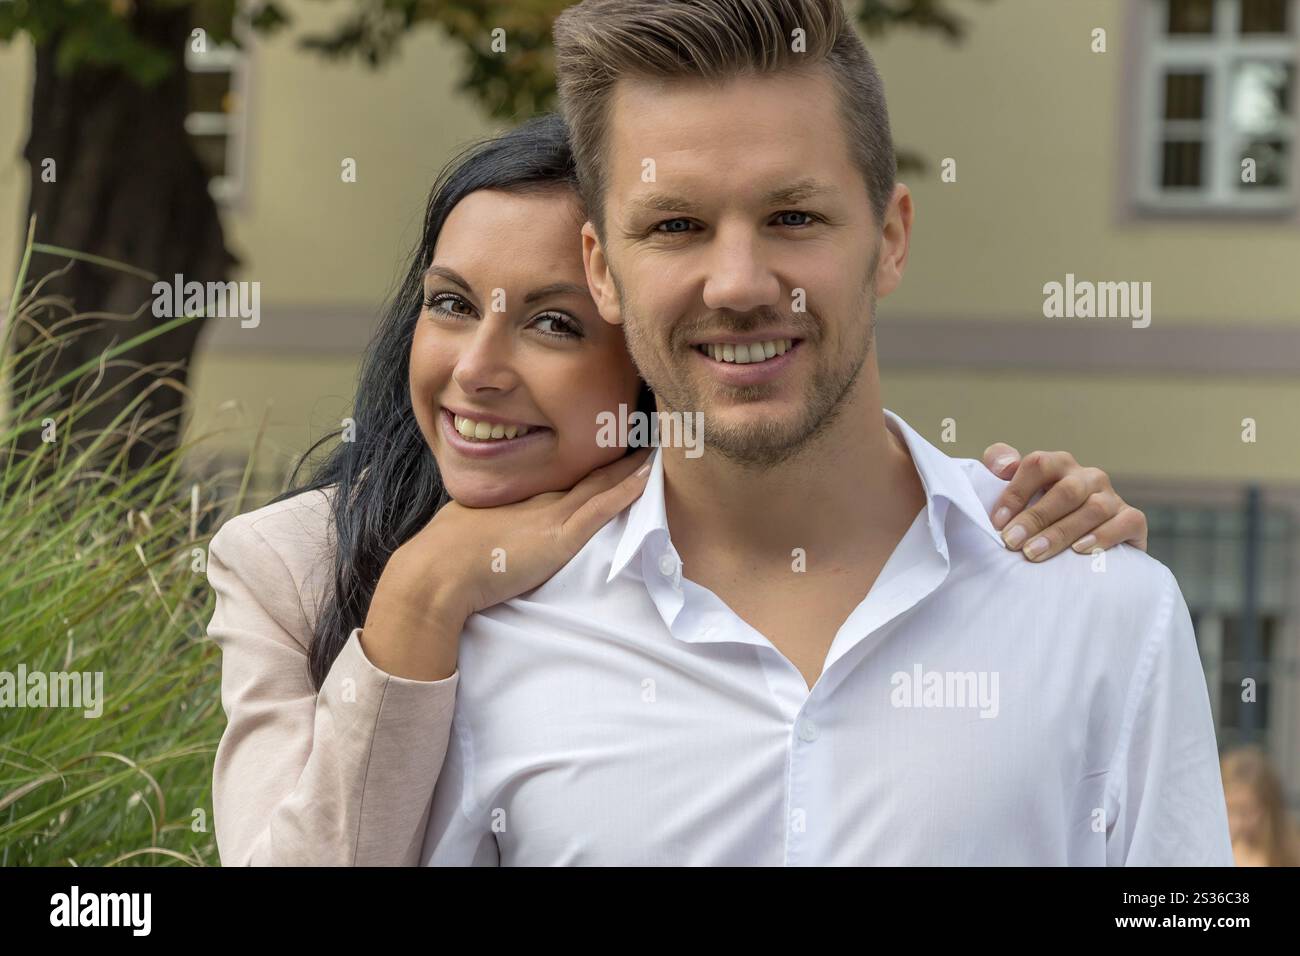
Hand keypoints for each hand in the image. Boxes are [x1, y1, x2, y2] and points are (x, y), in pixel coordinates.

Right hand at [362, 448, 652, 680]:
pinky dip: (625, 491)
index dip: (591, 461)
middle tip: (643, 429)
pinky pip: (601, 509)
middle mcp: (540, 500)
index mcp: (521, 498)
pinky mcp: (560, 538)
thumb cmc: (446, 555)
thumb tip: (493, 532)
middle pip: (587, 472)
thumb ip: (492, 526)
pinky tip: (647, 477)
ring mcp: (552, 516)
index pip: (565, 475)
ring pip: (601, 484)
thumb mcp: (473, 527)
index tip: (612, 441)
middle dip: (617, 452)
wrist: (438, 572)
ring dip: (630, 466)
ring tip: (656, 445)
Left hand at [980, 444, 1146, 561]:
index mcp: (1059, 465)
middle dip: (1036, 518)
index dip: (1016, 492)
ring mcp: (1112, 497)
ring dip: (1061, 533)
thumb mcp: (1016, 490)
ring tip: (1034, 553)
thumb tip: (1004, 466)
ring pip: (1093, 509)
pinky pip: (1125, 522)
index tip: (998, 522)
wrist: (1081, 552)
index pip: (1038, 465)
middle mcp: (1088, 477)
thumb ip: (1000, 464)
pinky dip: (1102, 536)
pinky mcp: (1132, 520)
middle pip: (1065, 491)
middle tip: (1012, 542)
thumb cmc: (1040, 516)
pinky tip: (1079, 551)